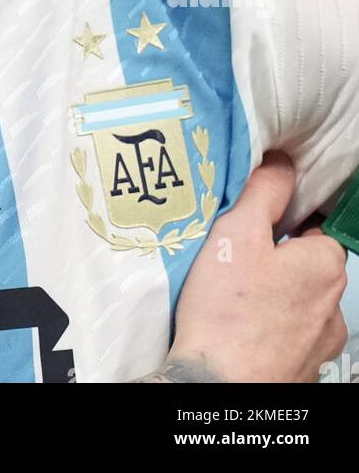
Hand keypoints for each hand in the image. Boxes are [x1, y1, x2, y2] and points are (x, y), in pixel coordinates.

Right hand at [167, 150, 348, 382]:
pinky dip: (270, 331)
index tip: (256, 227)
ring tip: (234, 297)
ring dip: (277, 299)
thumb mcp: (237, 231)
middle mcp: (334, 308)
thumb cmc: (227, 309)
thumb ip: (264, 191)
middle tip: (236, 258)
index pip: (319, 229)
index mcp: (325, 267)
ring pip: (301, 306)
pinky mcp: (302, 374)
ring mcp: (321, 346)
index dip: (288, 223)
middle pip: (310, 268)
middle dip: (279, 261)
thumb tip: (282, 162)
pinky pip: (290, 339)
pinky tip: (239, 328)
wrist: (216, 387)